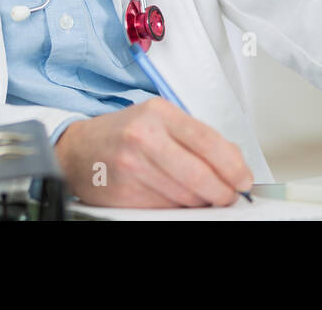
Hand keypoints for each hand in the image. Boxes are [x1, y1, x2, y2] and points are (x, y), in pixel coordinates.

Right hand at [54, 97, 254, 206]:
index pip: (207, 140)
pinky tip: (176, 197)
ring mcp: (133, 166)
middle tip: (230, 195)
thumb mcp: (159, 120)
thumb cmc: (123, 133)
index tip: (244, 179)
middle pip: (199, 174)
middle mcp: (144, 137)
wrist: (78, 150)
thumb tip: (233, 162)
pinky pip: (165, 207)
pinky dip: (177, 207)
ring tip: (203, 196)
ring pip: (184, 195)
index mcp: (159, 113)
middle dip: (222, 191)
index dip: (232, 165)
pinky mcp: (125, 193)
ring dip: (201, 201)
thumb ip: (194, 137)